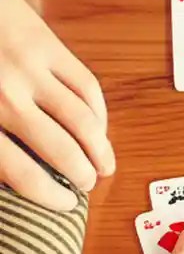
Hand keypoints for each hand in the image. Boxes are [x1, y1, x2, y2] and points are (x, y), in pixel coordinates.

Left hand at [0, 0, 112, 209]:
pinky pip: (86, 87)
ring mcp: (30, 70)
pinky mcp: (49, 47)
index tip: (63, 205)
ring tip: (104, 165)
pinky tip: (99, 127)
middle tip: (86, 186)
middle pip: (60, 149)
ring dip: (100, 149)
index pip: (20, 172)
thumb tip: (8, 173)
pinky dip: (98, 112)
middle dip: (80, 175)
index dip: (47, 195)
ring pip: (82, 121)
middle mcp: (5, 97)